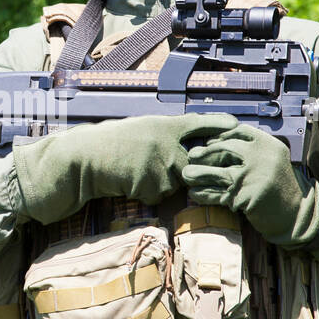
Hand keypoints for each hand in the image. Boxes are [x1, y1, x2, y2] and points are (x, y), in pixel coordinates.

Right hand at [13, 113, 240, 223]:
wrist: (80, 160)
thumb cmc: (106, 146)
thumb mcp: (138, 132)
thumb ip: (163, 137)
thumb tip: (184, 143)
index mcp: (163, 124)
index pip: (200, 123)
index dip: (219, 125)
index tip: (238, 126)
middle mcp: (167, 140)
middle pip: (194, 159)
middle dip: (185, 167)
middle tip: (152, 163)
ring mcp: (162, 161)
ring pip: (176, 181)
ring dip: (158, 183)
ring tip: (132, 171)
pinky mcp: (154, 182)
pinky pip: (159, 194)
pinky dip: (144, 192)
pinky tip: (126, 180)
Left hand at [181, 123, 318, 246]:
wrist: (295, 214)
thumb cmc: (279, 185)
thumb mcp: (272, 159)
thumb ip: (252, 148)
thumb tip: (220, 140)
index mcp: (268, 144)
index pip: (238, 131)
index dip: (220, 135)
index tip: (208, 141)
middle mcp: (260, 158)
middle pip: (225, 149)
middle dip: (205, 152)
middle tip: (192, 155)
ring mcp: (252, 177)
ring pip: (217, 172)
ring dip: (198, 173)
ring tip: (186, 174)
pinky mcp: (244, 197)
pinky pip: (217, 194)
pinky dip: (203, 193)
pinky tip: (194, 193)